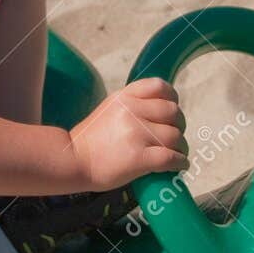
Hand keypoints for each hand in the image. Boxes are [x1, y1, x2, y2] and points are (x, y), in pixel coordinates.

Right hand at [66, 77, 187, 190]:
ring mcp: (136, 134)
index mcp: (125, 96)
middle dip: (179, 126)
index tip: (172, 111)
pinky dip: (180, 162)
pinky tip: (179, 165)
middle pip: (173, 113)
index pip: (160, 87)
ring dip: (181, 147)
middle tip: (175, 138)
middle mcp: (132, 110)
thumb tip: (162, 111)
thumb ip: (133, 104)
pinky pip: (171, 158)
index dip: (172, 99)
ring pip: (175, 137)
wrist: (72, 160)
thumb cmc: (90, 139)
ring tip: (177, 154)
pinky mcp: (139, 158)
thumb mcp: (110, 108)